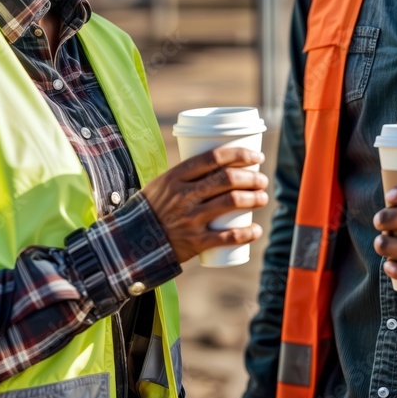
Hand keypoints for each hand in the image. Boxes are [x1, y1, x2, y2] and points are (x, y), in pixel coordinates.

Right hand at [142, 146, 268, 263]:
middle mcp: (184, 195)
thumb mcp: (163, 183)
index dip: (239, 155)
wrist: (133, 242)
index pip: (213, 158)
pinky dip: (246, 233)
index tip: (256, 157)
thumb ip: (189, 175)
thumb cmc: (153, 207)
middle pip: (227, 179)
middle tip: (262, 179)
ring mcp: (190, 219)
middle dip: (252, 177)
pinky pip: (226, 237)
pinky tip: (257, 229)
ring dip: (254, 199)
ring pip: (231, 203)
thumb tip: (221, 165)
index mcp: (176, 176)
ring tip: (263, 197)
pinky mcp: (195, 242)